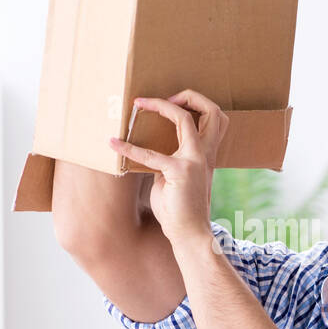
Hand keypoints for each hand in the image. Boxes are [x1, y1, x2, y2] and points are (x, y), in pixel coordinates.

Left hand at [108, 89, 227, 245]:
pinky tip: (114, 144)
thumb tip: (148, 149)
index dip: (194, 104)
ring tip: (137, 104)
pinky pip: (150, 153)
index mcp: (206, 153)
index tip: (168, 103)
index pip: (214, 117)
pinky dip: (129, 147)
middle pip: (211, 109)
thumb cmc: (179, 207)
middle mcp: (204, 152)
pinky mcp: (178, 171)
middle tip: (161, 97)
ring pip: (184, 119)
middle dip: (188, 95)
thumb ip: (168, 159)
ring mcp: (193, 160)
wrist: (189, 232)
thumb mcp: (175, 176)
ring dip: (160, 106)